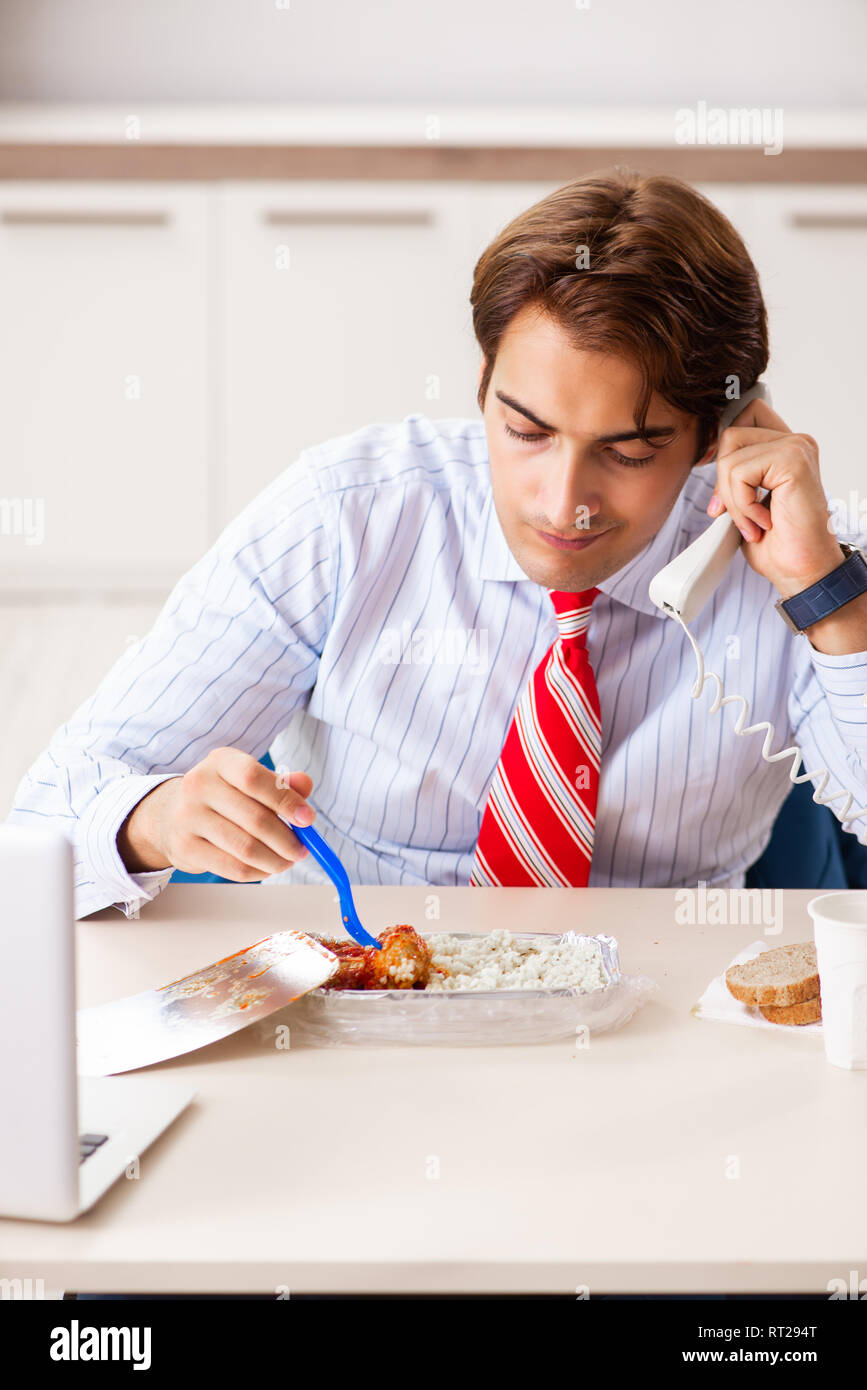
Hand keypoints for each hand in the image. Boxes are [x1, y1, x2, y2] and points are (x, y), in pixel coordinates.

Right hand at [117, 747, 314, 879]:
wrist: (172, 814)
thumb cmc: (224, 795)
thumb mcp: (250, 779)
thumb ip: (281, 782)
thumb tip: (304, 785)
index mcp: (221, 762)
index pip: (254, 778)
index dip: (285, 800)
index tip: (308, 819)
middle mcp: (199, 785)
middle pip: (255, 819)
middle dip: (287, 840)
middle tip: (302, 850)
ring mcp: (188, 817)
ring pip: (245, 847)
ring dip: (275, 860)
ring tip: (288, 861)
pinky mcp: (185, 847)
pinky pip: (232, 868)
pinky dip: (257, 872)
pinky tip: (267, 867)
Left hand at [705, 397, 843, 598]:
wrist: (802, 571)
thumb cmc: (779, 544)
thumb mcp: (745, 501)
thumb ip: (734, 473)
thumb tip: (707, 456)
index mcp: (785, 447)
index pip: (745, 415)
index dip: (723, 447)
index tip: (724, 489)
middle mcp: (795, 441)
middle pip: (729, 436)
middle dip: (723, 481)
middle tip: (737, 514)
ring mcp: (795, 447)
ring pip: (729, 458)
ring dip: (733, 500)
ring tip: (753, 523)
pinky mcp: (792, 460)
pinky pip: (739, 473)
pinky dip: (742, 505)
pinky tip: (763, 523)